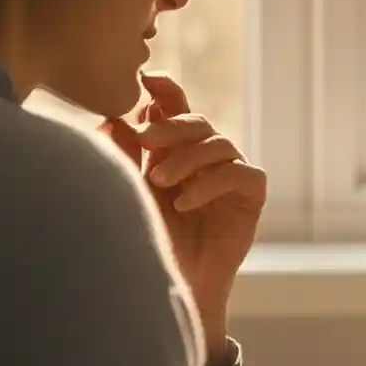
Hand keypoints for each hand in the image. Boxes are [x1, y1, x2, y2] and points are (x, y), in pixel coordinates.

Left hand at [101, 72, 265, 365]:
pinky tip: (184, 204)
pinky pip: (239, 173)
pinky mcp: (250, 197)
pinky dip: (209, 184)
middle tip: (143, 143)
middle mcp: (206, 157)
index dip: (165, 89)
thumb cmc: (150, 240)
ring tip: (159, 183)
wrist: (174, 286)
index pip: (174, 108)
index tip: (146, 80)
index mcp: (175, 149)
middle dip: (169, 127)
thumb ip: (124, 155)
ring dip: (186, 158)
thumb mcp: (130, 192)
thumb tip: (115, 117)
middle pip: (196, 120)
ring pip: (218, 143)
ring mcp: (231, 175)